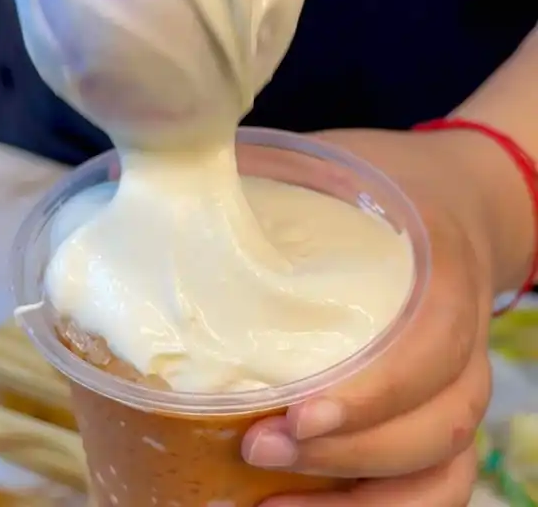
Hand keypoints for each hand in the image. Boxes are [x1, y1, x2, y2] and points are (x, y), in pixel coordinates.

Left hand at [239, 128, 520, 505]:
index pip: (433, 341)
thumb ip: (272, 176)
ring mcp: (461, 377)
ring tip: (271, 502)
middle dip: (348, 452)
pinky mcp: (442, 404)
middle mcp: (466, 333)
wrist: (450, 195)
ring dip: (362, 501)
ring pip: (442, 469)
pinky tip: (304, 506)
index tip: (297, 412)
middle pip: (439, 421)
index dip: (375, 390)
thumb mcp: (334, 161)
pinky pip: (436, 481)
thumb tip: (167, 192)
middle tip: (256, 449)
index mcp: (442, 264)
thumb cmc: (382, 183)